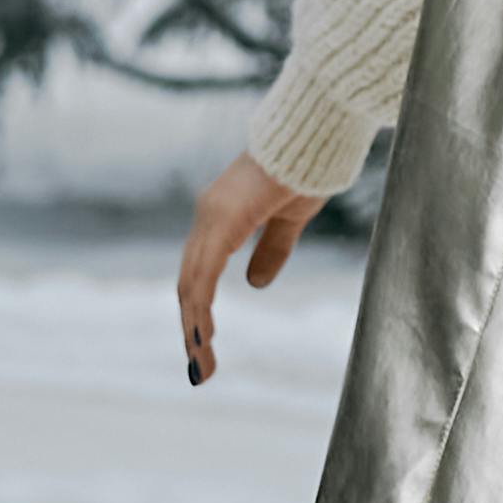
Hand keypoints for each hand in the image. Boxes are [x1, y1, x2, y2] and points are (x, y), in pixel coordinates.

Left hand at [178, 151, 325, 386]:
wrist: (313, 134)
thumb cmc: (304, 168)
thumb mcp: (289, 221)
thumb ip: (272, 251)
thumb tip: (255, 284)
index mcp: (219, 219)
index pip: (200, 275)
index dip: (199, 311)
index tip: (205, 346)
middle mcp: (207, 219)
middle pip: (189, 285)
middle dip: (192, 329)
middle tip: (200, 369)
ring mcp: (211, 219)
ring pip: (191, 284)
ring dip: (194, 327)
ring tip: (201, 363)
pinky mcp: (223, 220)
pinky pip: (205, 272)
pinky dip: (201, 306)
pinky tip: (203, 333)